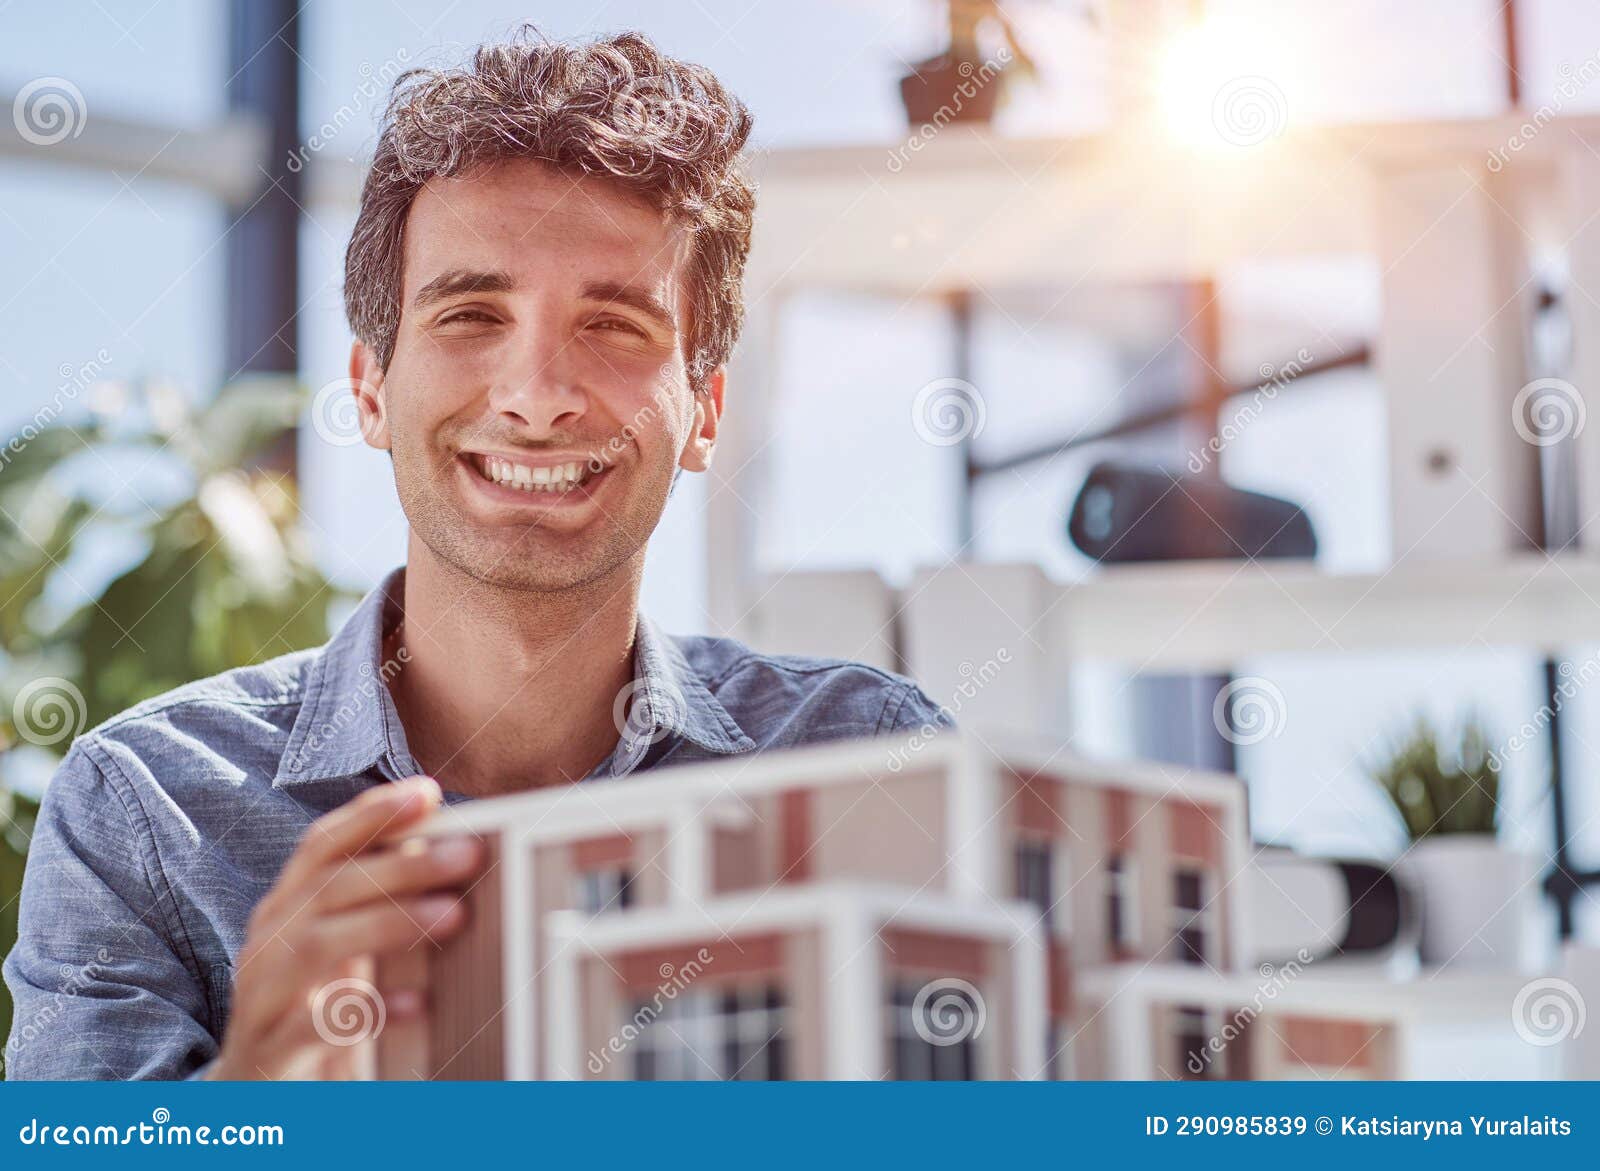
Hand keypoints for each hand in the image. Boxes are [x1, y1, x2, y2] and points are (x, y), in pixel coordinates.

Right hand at [209, 776, 483, 1079]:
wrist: (250, 1095)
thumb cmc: (311, 1005)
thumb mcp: (342, 945)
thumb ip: (380, 902)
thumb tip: (452, 851)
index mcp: (288, 906)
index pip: (323, 845)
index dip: (371, 814)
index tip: (426, 792)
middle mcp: (270, 940)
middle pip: (331, 887)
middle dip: (403, 866)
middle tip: (467, 855)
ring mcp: (264, 994)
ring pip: (319, 946)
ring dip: (389, 924)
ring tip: (453, 917)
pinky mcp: (272, 1049)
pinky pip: (315, 1026)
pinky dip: (368, 1010)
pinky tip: (416, 1003)